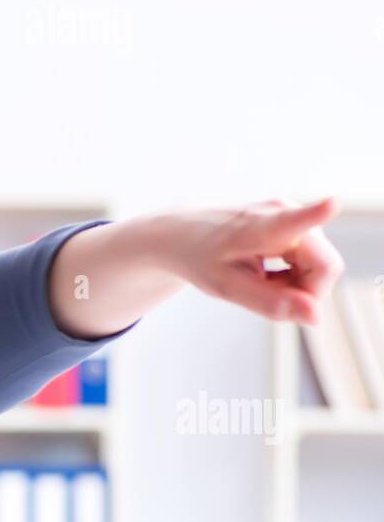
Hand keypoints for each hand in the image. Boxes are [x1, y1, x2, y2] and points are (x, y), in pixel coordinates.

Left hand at [158, 197, 343, 326]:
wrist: (188, 231)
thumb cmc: (202, 258)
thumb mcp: (227, 288)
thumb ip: (269, 303)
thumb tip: (315, 317)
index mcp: (261, 225)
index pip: (295, 221)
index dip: (317, 213)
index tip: (333, 203)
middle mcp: (288, 212)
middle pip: (324, 268)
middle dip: (302, 293)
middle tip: (261, 292)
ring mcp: (299, 216)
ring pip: (321, 269)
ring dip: (294, 287)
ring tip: (258, 280)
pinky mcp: (302, 224)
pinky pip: (314, 265)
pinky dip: (292, 279)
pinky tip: (266, 274)